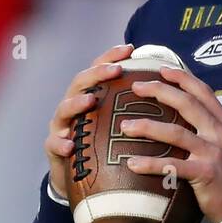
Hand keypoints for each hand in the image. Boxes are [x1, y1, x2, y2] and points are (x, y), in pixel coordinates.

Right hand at [44, 43, 134, 196]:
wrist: (75, 174)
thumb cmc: (101, 144)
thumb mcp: (115, 123)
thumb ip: (132, 108)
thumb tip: (168, 94)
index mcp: (90, 95)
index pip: (99, 70)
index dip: (111, 56)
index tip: (129, 49)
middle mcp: (73, 105)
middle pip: (80, 82)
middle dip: (97, 74)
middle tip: (115, 71)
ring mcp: (61, 125)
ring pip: (64, 109)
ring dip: (76, 103)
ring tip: (90, 101)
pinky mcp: (53, 148)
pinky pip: (54, 144)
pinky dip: (60, 143)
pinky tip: (69, 146)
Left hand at [120, 66, 221, 222]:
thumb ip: (210, 130)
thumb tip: (183, 119)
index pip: (203, 92)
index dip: (182, 78)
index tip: (162, 69)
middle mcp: (219, 133)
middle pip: (187, 104)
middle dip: (160, 91)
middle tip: (136, 87)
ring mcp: (212, 153)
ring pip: (175, 133)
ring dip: (147, 127)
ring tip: (125, 126)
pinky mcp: (204, 173)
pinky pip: (172, 165)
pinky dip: (150, 163)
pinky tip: (132, 164)